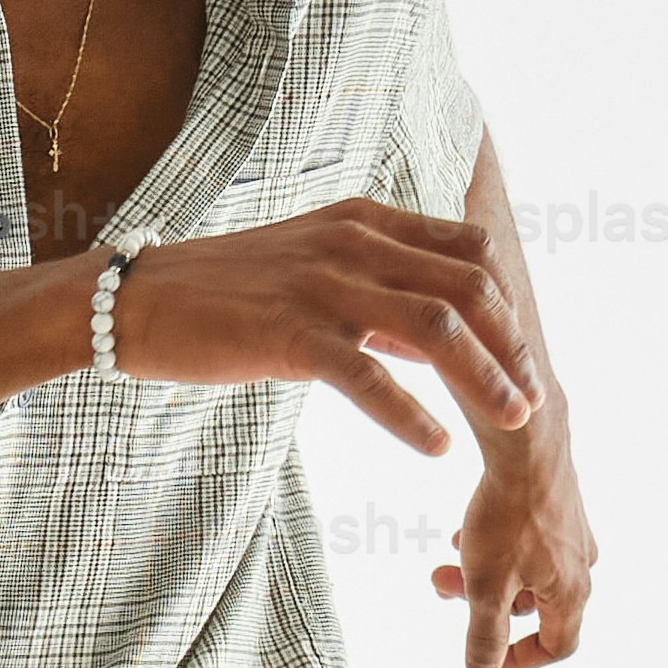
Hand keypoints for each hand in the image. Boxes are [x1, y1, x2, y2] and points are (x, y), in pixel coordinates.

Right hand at [107, 199, 538, 456]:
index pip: (468, 252)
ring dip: (482, 378)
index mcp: (363, 222)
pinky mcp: (288, 332)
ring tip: (511, 421)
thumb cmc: (221, 293)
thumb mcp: (310, 275)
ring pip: (433, 327)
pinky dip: (410, 414)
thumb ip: (376, 296)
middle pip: (466, 288)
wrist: (134, 300)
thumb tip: (436, 340)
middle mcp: (352, 243)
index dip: (509, 305)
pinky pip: (367, 376)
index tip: (524, 357)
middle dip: (512, 346)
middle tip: (533, 398)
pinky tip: (434, 445)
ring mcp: (322, 285)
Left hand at [436, 436, 598, 667]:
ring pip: (523, 573)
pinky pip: (525, 544)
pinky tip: (463, 536)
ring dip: (482, 575)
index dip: (519, 660)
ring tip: (447, 562)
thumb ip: (484, 635)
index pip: (556, 646)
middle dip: (482, 605)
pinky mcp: (559, 510)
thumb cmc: (509, 517)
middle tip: (443, 586)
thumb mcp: (487, 587)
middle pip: (531, 608)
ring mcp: (573, 536)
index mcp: (571, 593)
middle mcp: (580, 566)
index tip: (482, 656)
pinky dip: (495, 549)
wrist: (526, 447)